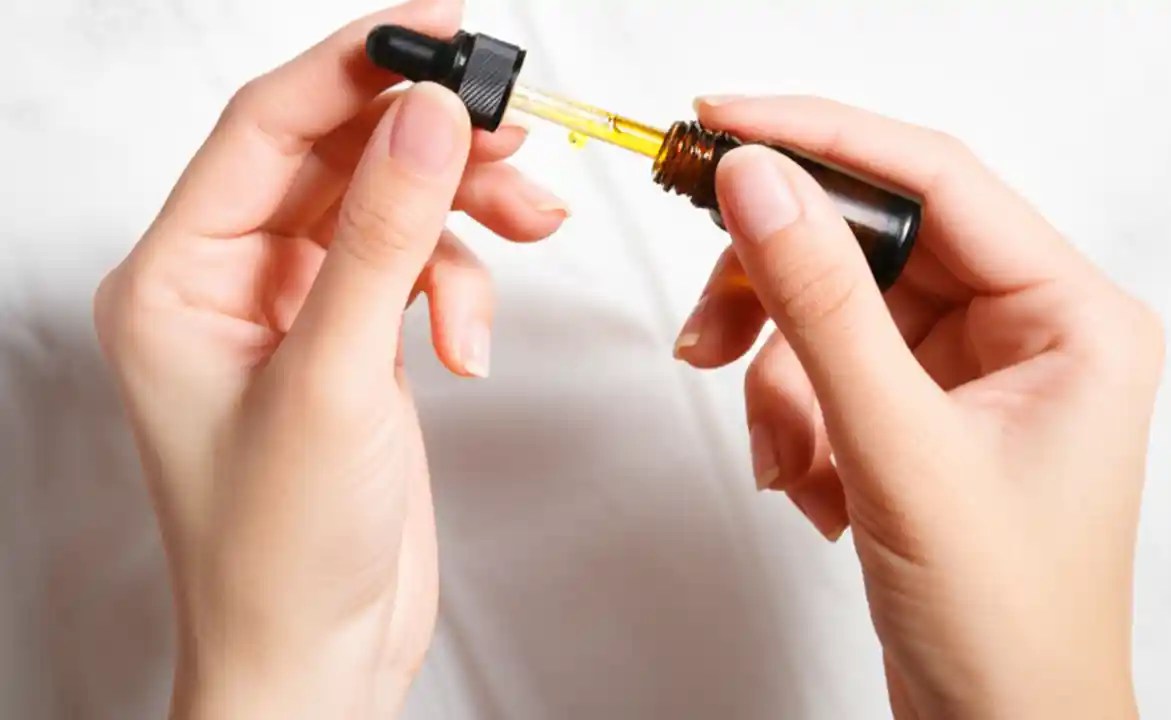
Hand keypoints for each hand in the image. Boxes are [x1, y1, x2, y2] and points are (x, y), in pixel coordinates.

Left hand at [93, 3, 566, 717]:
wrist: (318, 658)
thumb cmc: (280, 553)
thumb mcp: (336, 378)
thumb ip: (382, 236)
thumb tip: (421, 116)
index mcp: (178, 279)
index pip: (265, 127)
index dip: (354, 65)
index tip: (439, 31)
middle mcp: (230, 283)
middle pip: (336, 157)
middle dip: (430, 144)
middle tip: (511, 133)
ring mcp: (296, 312)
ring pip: (386, 208)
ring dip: (460, 214)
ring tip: (527, 223)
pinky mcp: (352, 344)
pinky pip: (413, 268)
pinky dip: (460, 286)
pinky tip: (473, 341)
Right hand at [675, 96, 1161, 718]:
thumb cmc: (1005, 619)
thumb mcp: (899, 448)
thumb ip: (821, 304)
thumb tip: (761, 182)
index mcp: (1071, 315)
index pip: (934, 176)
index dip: (822, 137)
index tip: (728, 122)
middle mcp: (1027, 329)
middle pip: (869, 245)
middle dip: (779, 295)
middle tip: (712, 325)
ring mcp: (970, 372)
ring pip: (833, 313)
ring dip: (782, 382)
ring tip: (788, 461)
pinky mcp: (921, 412)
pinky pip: (827, 370)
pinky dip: (794, 421)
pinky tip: (814, 487)